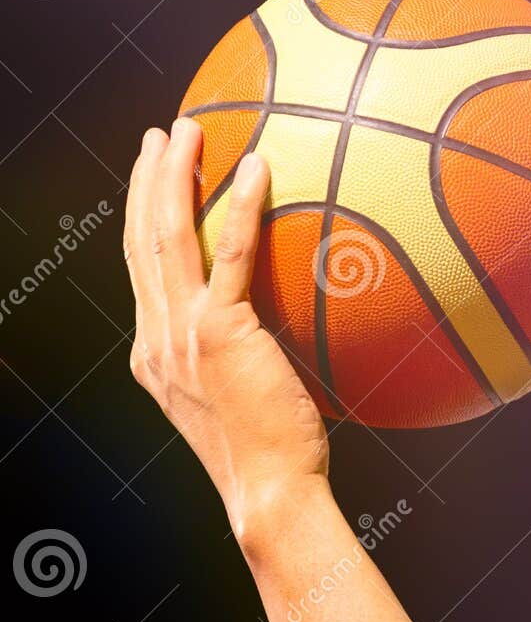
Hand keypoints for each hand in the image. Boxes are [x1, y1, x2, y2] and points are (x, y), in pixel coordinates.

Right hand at [124, 119, 328, 543]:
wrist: (270, 492)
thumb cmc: (277, 455)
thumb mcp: (251, 398)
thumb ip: (254, 358)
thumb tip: (298, 328)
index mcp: (157, 352)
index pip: (143, 269)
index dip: (143, 216)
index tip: (154, 176)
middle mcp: (157, 338)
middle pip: (141, 240)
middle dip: (148, 180)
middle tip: (162, 134)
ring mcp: (181, 335)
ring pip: (166, 236)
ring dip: (173, 176)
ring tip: (187, 129)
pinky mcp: (218, 335)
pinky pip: (231, 256)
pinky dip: (239, 207)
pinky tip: (255, 167)